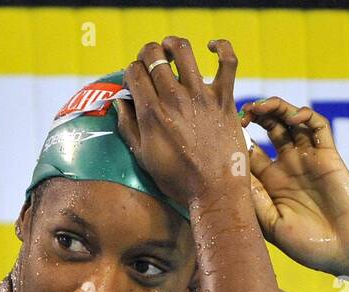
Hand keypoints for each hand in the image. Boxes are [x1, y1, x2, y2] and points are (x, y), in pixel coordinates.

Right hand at [116, 38, 249, 207]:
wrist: (214, 190)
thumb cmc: (177, 179)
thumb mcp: (143, 157)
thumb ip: (128, 126)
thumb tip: (120, 102)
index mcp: (151, 114)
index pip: (134, 72)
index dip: (131, 71)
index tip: (134, 81)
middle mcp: (174, 100)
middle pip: (154, 55)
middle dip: (147, 53)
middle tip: (149, 63)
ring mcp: (201, 96)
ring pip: (183, 50)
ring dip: (172, 44)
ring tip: (169, 48)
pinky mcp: (224, 98)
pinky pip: (228, 61)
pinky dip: (220, 47)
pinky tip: (210, 47)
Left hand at [241, 97, 348, 274]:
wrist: (346, 253)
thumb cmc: (307, 246)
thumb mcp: (271, 225)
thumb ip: (255, 199)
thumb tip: (232, 173)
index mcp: (270, 185)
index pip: (249, 153)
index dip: (237, 140)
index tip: (223, 135)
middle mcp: (287, 168)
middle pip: (269, 130)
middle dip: (255, 116)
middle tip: (243, 112)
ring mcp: (309, 160)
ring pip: (292, 123)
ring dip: (278, 108)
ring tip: (262, 105)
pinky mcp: (330, 156)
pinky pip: (319, 128)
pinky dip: (307, 115)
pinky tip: (295, 115)